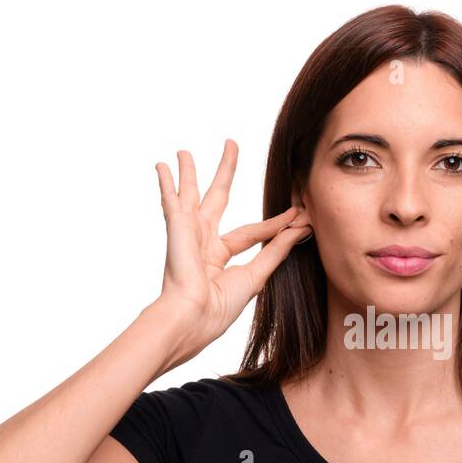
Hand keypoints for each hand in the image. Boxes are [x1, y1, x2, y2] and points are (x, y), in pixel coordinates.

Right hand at [151, 140, 311, 361]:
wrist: (194, 316)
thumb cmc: (220, 306)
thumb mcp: (257, 274)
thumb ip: (277, 249)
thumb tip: (301, 228)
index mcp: (219, 257)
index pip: (252, 232)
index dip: (275, 223)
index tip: (297, 212)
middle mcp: (202, 242)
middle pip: (217, 198)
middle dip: (226, 173)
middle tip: (231, 145)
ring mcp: (188, 232)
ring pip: (190, 193)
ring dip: (188, 172)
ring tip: (184, 152)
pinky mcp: (177, 226)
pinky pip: (170, 199)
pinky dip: (165, 182)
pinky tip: (161, 165)